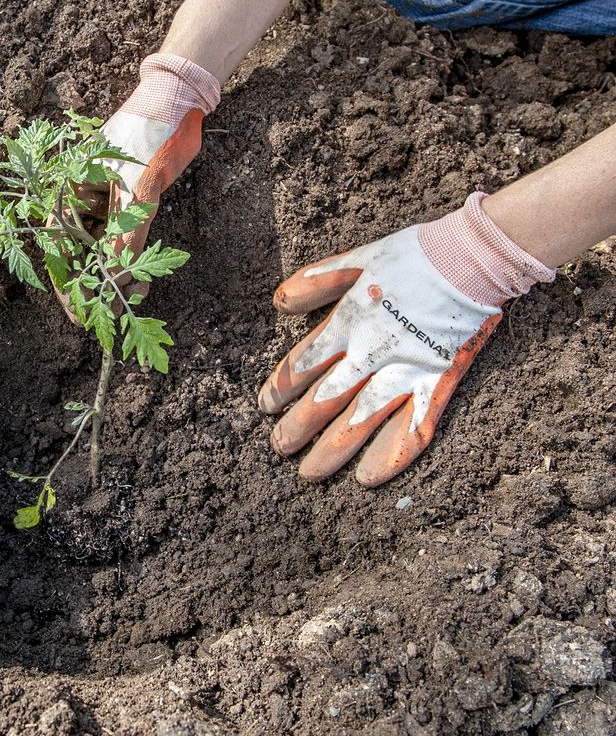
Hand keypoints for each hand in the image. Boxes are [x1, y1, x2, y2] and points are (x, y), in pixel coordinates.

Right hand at [53, 53, 219, 317]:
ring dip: (119, 275)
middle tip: (116, 310)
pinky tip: (145, 279)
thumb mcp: (138, 192)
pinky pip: (123, 241)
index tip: (79, 314)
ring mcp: (103, 203)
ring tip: (140, 292)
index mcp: (69, 189)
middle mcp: (81, 199)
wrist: (178, 107)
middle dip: (98, 284)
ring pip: (103, 251)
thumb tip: (113, 281)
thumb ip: (126, 237)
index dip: (67, 283)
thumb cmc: (148, 138)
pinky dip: (133, 260)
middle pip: (79, 254)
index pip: (59, 246)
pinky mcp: (125, 205)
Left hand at [258, 194, 553, 485]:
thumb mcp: (356, 259)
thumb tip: (280, 303)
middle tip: (278, 448)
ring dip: (330, 451)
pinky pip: (413, 429)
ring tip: (308, 473)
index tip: (266, 406)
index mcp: (347, 323)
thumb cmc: (412, 256)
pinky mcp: (436, 385)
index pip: (302, 365)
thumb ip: (316, 282)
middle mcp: (369, 354)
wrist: (470, 260)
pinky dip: (390, 457)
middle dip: (296, 428)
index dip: (280, 389)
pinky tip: (368, 478)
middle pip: (323, 401)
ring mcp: (404, 373)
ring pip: (359, 423)